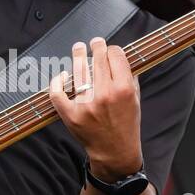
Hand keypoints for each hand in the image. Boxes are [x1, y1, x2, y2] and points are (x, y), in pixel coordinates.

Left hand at [48, 37, 143, 178]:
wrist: (115, 152)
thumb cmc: (127, 125)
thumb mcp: (136, 100)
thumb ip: (129, 78)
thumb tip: (120, 57)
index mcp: (124, 89)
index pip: (115, 55)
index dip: (112, 50)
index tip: (110, 50)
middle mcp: (105, 95)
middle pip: (97, 58)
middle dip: (96, 46)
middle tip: (95, 42)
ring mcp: (86, 105)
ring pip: (78, 71)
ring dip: (78, 55)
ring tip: (78, 48)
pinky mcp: (71, 114)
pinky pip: (57, 93)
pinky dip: (57, 81)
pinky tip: (63, 75)